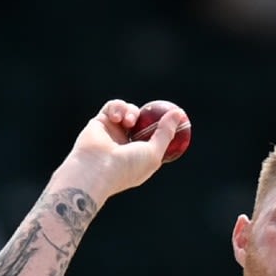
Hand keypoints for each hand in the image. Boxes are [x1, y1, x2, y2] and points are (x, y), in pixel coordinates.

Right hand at [65, 100, 190, 198]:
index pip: (154, 138)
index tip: (175, 116)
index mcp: (140, 157)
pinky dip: (117, 108)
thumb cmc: (127, 166)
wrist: (96, 168)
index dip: (164, 127)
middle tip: (155, 110)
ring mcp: (113, 134)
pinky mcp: (100, 123)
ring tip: (129, 122)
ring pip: (129, 111)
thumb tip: (179, 114)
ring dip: (131, 111)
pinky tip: (117, 118)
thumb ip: (166, 133)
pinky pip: (113, 106)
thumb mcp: (154, 153)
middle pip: (142, 122)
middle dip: (148, 116)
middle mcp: (126, 145)